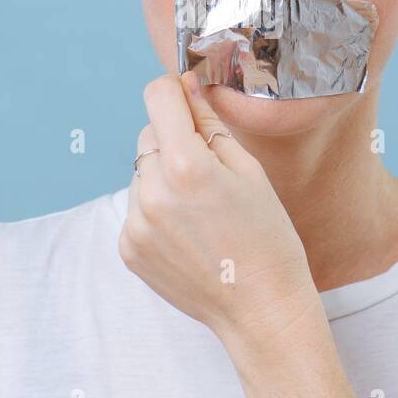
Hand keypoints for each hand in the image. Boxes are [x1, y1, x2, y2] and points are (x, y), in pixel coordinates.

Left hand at [121, 70, 318, 343]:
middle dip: (173, 140)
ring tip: (201, 212)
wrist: (260, 310)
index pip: (157, 96)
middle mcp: (151, 192)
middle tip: (210, 172)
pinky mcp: (129, 248)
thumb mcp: (250, 172)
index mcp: (186, 166)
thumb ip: (210, 125)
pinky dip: (156, 211)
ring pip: (141, 173)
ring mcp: (135, 224)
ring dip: (164, 178)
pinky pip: (135, 209)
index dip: (175, 92)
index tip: (188, 99)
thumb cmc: (268, 239)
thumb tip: (186, 87)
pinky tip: (189, 234)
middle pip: (149, 135)